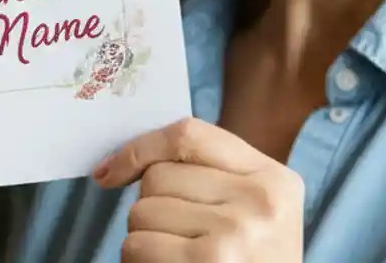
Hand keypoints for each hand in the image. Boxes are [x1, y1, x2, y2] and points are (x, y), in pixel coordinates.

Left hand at [94, 117, 303, 262]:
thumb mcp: (255, 213)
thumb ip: (211, 176)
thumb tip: (120, 164)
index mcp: (275, 178)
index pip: (189, 134)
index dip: (139, 148)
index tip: (109, 171)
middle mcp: (260, 200)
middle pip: (159, 176)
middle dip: (151, 206)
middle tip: (179, 237)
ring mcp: (236, 234)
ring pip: (142, 211)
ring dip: (144, 238)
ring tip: (178, 259)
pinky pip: (137, 246)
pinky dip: (139, 262)